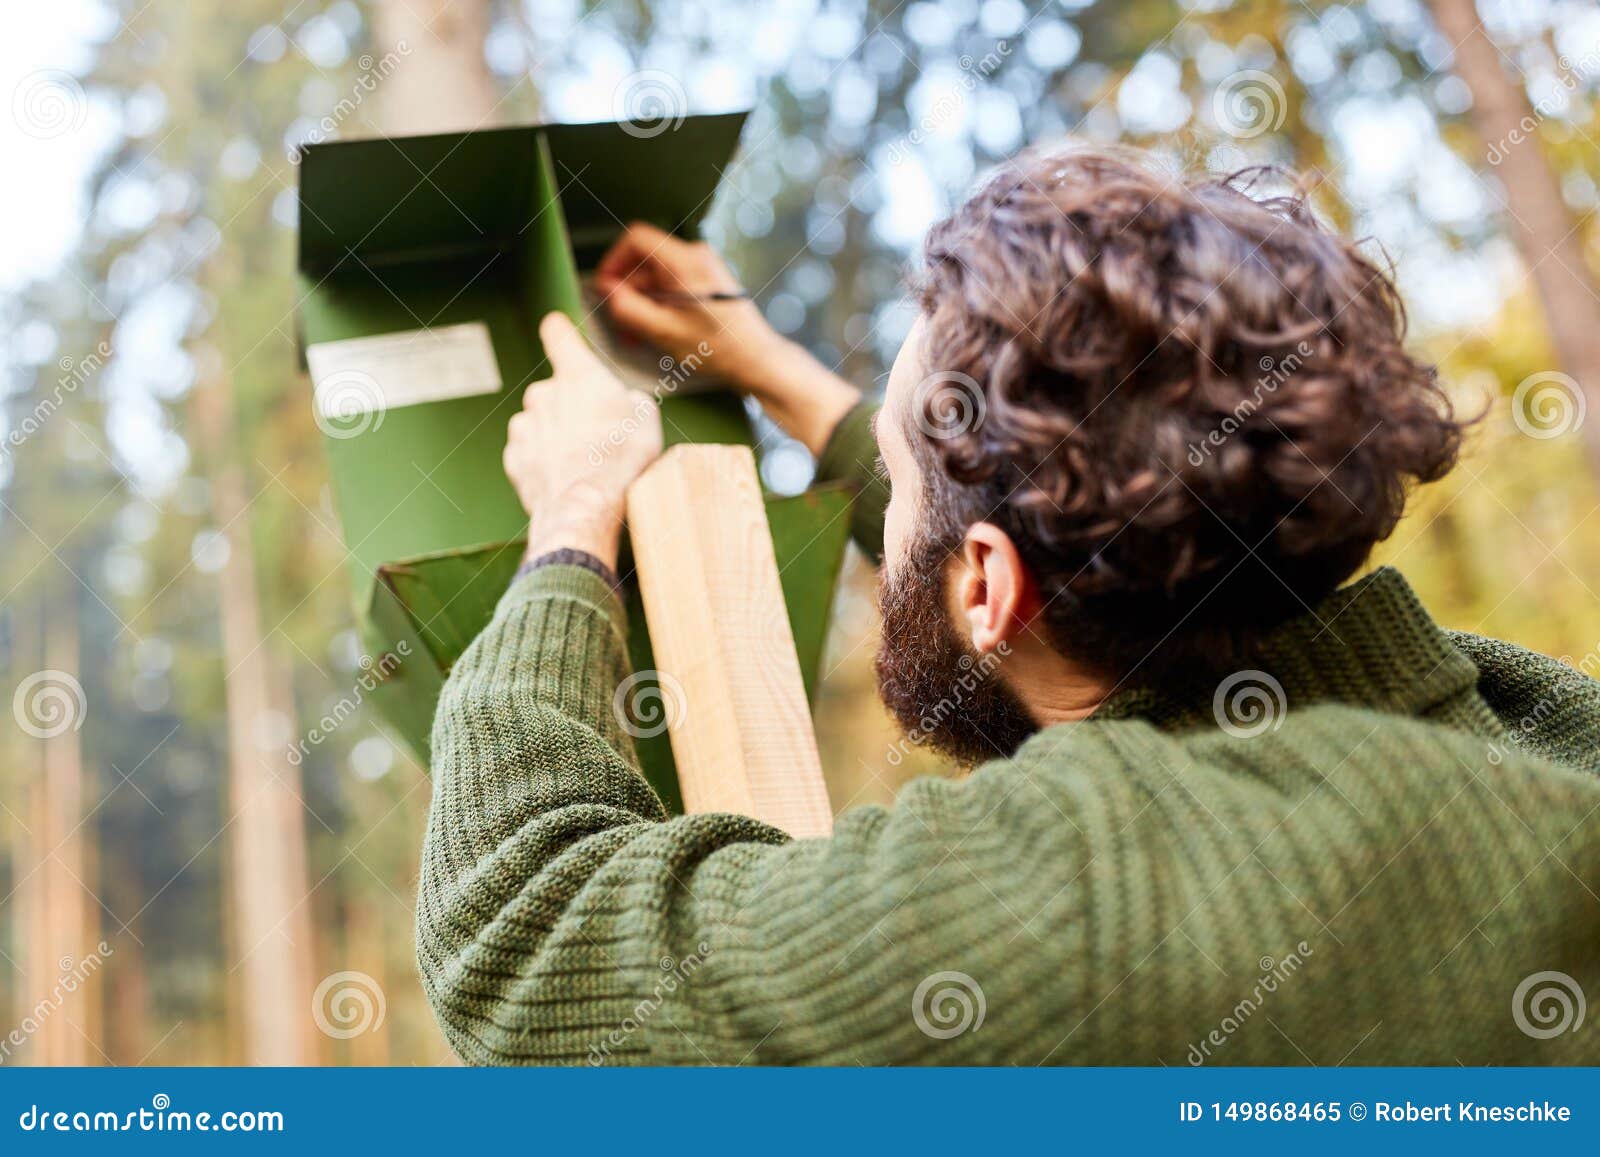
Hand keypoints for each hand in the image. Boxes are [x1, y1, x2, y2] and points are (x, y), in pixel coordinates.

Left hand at [504, 313, 662, 568]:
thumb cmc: (620, 462)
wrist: (584, 509)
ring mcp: (524, 426)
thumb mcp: (647, 421)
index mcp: (578, 375)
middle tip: (599, 435)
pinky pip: (530, 452)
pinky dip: (545, 461)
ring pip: (542, 423)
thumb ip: (630, 399)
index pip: (558, 335)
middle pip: (556, 390)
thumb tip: (623, 401)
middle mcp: (543, 393)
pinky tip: (567, 479)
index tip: (557, 328)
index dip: (559, 331)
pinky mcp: (514, 457)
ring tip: (585, 464)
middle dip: (573, 406)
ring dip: (557, 436)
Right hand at [595, 222, 859, 454]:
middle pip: (645, 261)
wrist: (758, 360)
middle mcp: (695, 257)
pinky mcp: (706, 282)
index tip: (605, 287)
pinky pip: (671, 285)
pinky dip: (658, 304)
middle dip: (627, 291)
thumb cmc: (719, 348)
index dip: (614, 260)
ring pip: (656, 276)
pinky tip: (653, 331)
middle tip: (619, 322)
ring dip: (641, 302)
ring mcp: (703, 268)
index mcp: (686, 261)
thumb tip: (604, 288)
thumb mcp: (664, 331)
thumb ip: (628, 308)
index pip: (637, 239)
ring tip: (635, 335)